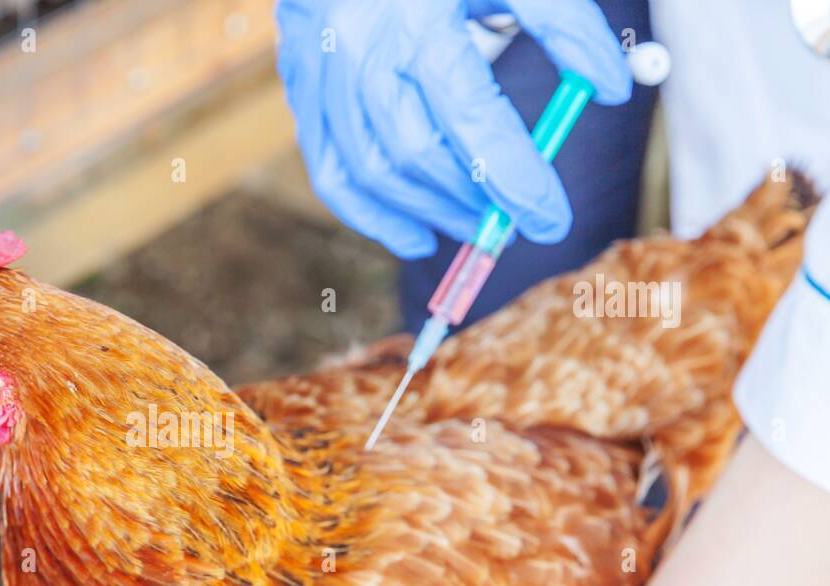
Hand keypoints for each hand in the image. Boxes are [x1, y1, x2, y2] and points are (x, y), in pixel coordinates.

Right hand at [275, 0, 631, 256]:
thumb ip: (566, 23)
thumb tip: (614, 88)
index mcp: (417, 20)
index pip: (473, 121)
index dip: (515, 179)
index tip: (551, 220)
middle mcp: (361, 54)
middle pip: (417, 157)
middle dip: (470, 202)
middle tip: (513, 223)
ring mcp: (321, 75)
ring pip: (372, 172)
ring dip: (427, 212)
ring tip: (472, 225)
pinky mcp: (301, 87)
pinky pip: (330, 170)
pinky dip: (370, 213)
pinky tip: (414, 234)